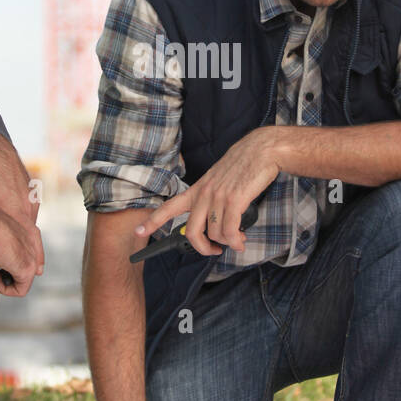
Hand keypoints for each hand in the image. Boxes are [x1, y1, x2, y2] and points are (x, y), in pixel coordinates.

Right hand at [0, 194, 44, 296]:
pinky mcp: (27, 269)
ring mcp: (31, 257)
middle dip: (5, 271)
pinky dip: (3, 288)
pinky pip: (19, 290)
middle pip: (24, 268)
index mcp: (26, 231)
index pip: (27, 253)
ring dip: (2, 280)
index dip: (11, 263)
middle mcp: (32, 243)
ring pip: (22, 281)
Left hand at [133, 127, 280, 255]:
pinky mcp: (234, 200)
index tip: (139, 231)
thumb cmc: (243, 165)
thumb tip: (216, 224)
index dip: (153, 221)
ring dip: (227, 242)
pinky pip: (229, 232)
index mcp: (197, 189)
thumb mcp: (218, 179)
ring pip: (214, 234)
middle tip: (214, 251)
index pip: (169, 206)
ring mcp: (218, 197)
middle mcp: (204, 194)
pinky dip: (236, 241)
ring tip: (238, 239)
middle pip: (191, 232)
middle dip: (202, 248)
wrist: (260, 150)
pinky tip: (241, 241)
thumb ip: (212, 199)